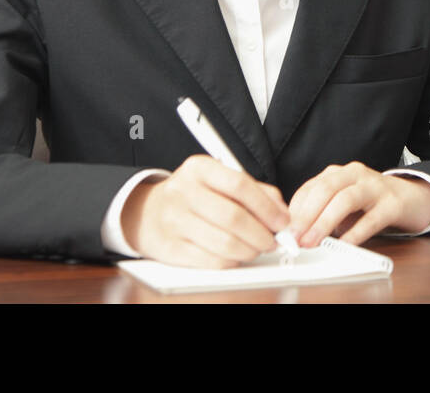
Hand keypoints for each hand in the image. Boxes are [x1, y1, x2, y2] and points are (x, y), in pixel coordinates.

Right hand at [122, 154, 290, 267]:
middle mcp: (183, 192)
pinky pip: (211, 261)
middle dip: (262, 234)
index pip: (240, 185)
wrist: (146, 212)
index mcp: (199, 168)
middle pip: (234, 218)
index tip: (282, 221)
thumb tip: (282, 213)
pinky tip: (237, 255)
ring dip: (250, 250)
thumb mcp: (219, 179)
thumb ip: (255, 190)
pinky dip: (232, 262)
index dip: (267, 207)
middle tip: (273, 240)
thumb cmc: (193, 195)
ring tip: (257, 247)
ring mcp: (174, 221)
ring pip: (225, 244)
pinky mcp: (169, 249)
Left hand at [288, 162, 429, 247]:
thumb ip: (322, 212)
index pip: (310, 187)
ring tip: (312, 241)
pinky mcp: (393, 204)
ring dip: (325, 222)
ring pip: (345, 200)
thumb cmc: (372, 202)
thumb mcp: (343, 202)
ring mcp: (375, 187)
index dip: (294, 209)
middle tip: (294, 237)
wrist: (412, 198)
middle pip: (325, 190)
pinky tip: (344, 245)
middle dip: (306, 215)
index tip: (283, 230)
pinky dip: (355, 233)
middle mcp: (355, 174)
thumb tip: (298, 232)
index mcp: (339, 173)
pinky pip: (371, 219)